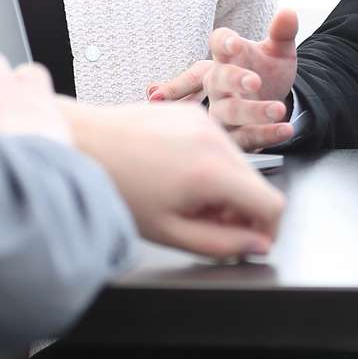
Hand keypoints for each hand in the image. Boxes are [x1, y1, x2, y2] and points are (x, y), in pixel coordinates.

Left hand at [62, 100, 285, 258]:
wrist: (85, 142)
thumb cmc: (118, 186)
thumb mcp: (170, 231)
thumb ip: (222, 244)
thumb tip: (257, 246)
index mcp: (212, 172)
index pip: (273, 205)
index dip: (267, 231)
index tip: (249, 241)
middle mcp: (215, 140)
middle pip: (258, 184)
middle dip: (242, 210)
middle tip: (206, 223)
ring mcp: (205, 121)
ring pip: (240, 165)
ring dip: (226, 187)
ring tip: (186, 199)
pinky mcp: (194, 113)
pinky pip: (218, 145)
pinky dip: (210, 165)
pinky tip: (179, 176)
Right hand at [148, 10, 299, 150]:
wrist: (270, 102)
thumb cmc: (267, 72)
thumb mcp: (279, 52)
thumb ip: (282, 33)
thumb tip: (289, 13)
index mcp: (227, 58)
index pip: (218, 43)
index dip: (223, 43)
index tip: (235, 44)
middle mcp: (219, 85)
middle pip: (217, 80)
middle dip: (234, 79)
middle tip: (254, 81)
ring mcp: (223, 111)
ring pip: (229, 113)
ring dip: (253, 112)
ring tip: (279, 109)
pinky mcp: (234, 135)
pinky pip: (244, 138)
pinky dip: (265, 135)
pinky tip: (285, 130)